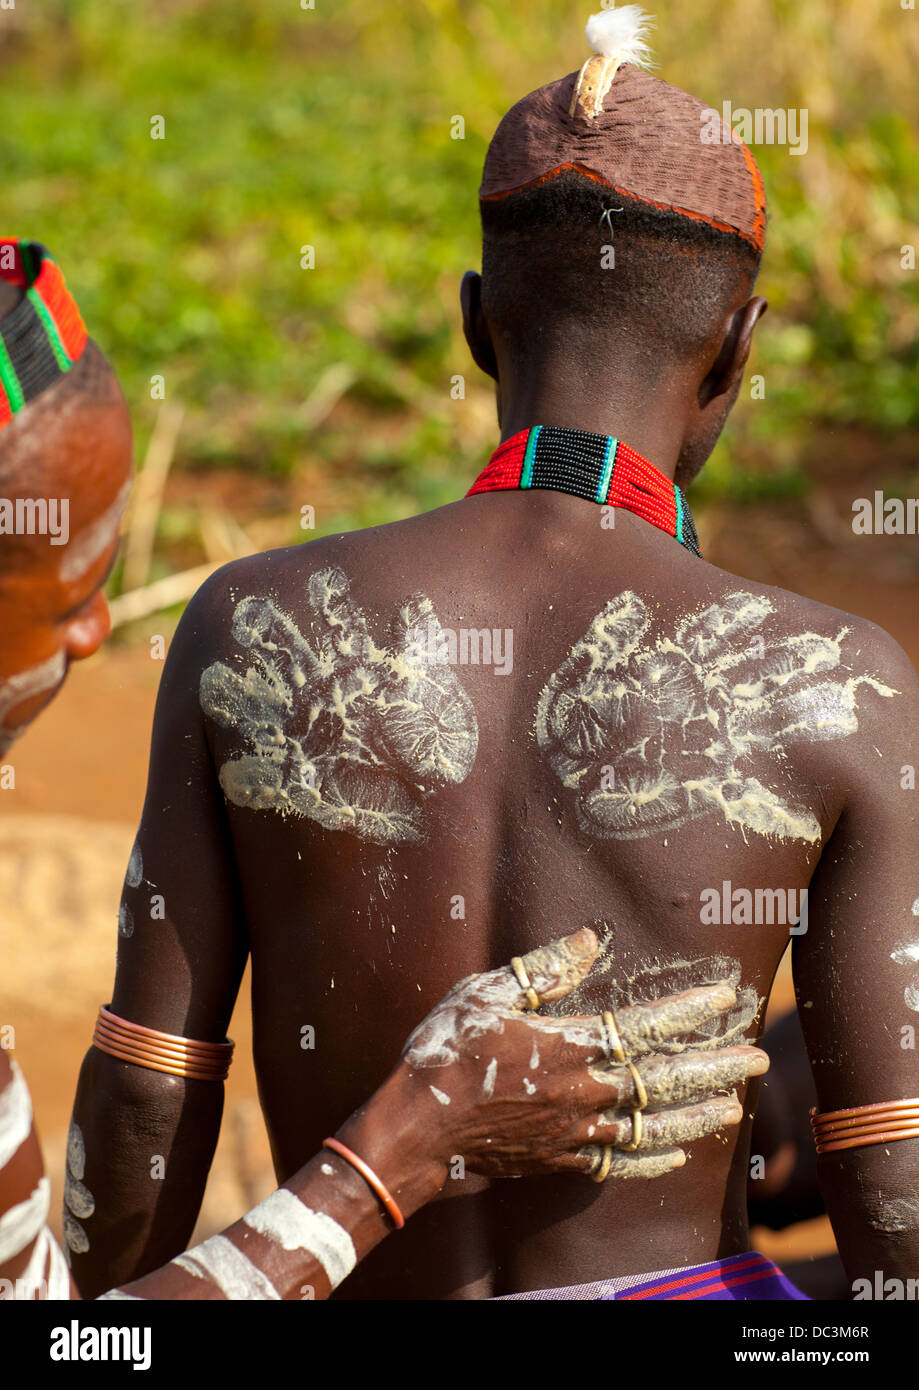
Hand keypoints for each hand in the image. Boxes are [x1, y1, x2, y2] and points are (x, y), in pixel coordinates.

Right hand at [399, 927, 768, 1181]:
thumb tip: (589, 938)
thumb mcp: (486, 995)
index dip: (688, 1013)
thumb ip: (542, 969)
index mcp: (570, 1047)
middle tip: (758, 1057)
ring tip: (733, 1106)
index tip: (726, 1000)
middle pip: (664, 1081)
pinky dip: (652, 1162)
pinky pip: (619, 1167)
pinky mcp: (560, 1162)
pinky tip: (677, 1157)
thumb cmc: (447, 1053)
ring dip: (697, 1116)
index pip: (645, 1027)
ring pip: (652, 1129)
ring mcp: (576, 1134)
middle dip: (714, 1067)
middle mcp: (584, 1094)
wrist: (416, 1131)